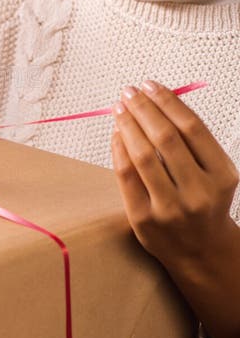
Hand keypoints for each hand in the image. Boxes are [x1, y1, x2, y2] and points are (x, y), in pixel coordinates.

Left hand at [110, 80, 238, 264]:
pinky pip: (126, 175)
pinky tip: (117, 133)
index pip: (192, 128)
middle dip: (144, 108)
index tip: (151, 85)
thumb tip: (160, 98)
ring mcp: (170, 208)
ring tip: (120, 108)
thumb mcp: (214, 173)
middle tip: (129, 92)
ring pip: (143, 155)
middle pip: (166, 138)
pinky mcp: (143, 218)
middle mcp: (198, 192)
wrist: (201, 252)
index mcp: (221, 176)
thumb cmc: (204, 203)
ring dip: (128, 125)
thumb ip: (193, 141)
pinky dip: (119, 148)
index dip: (168, 101)